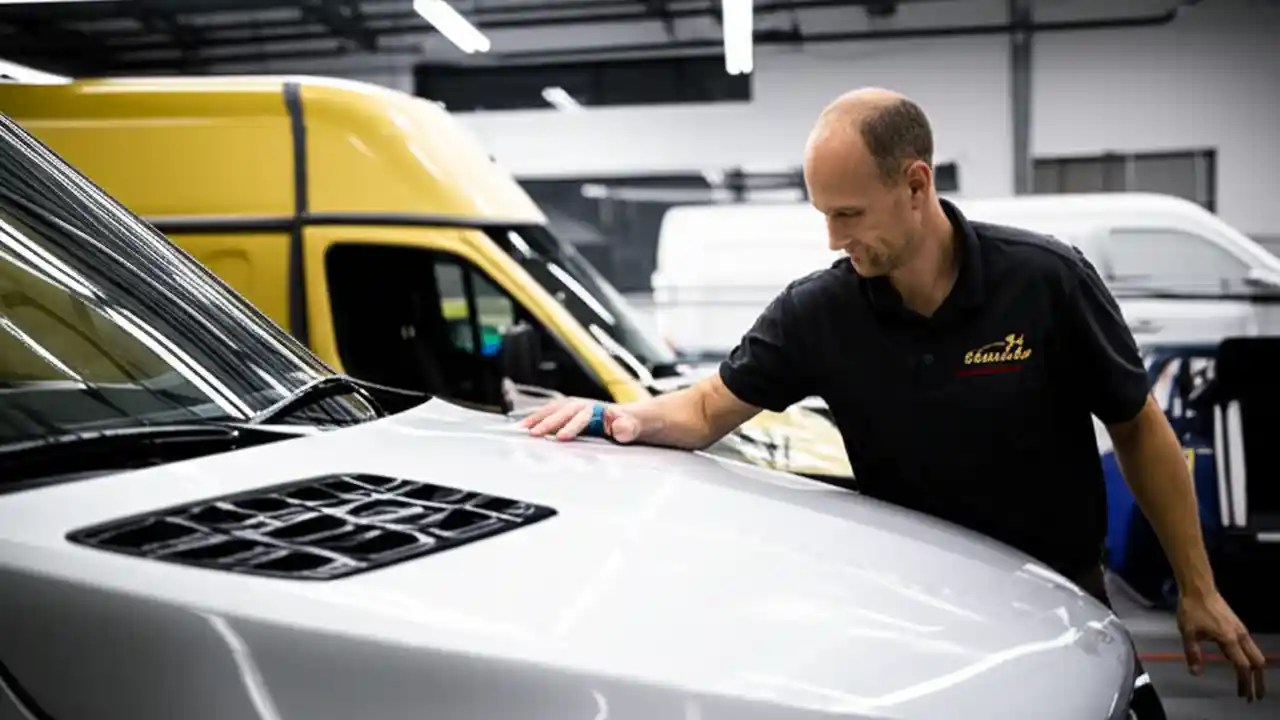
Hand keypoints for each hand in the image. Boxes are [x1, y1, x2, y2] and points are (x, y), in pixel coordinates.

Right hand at [517, 397, 641, 442]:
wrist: (639, 417)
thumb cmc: (637, 423)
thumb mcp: (639, 427)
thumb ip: (630, 427)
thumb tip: (618, 427)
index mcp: (602, 410)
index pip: (583, 416)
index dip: (572, 426)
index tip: (561, 437)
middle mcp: (587, 406)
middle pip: (564, 411)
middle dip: (548, 422)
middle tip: (533, 434)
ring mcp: (579, 409)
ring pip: (555, 410)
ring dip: (539, 418)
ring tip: (522, 429)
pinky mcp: (573, 415)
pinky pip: (554, 414)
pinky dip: (540, 418)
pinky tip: (527, 426)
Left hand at [1177, 590, 1266, 701]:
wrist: (1199, 588)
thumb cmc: (1192, 609)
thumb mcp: (1188, 633)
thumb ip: (1193, 653)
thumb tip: (1196, 674)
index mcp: (1229, 639)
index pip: (1242, 666)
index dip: (1244, 683)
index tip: (1244, 696)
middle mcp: (1240, 635)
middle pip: (1257, 662)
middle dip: (1259, 681)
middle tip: (1255, 696)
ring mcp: (1240, 630)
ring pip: (1255, 653)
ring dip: (1255, 670)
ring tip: (1251, 683)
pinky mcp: (1237, 626)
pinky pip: (1248, 646)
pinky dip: (1248, 659)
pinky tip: (1238, 663)